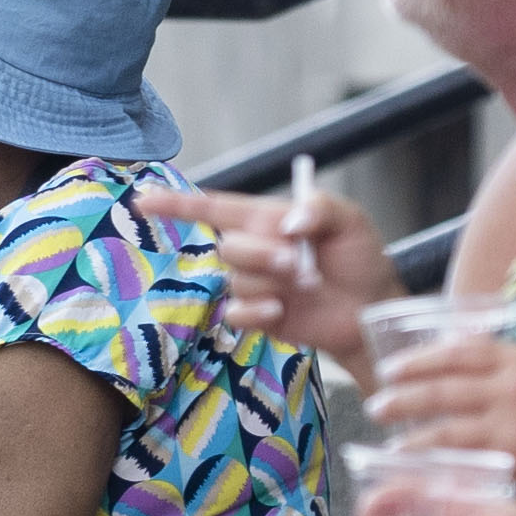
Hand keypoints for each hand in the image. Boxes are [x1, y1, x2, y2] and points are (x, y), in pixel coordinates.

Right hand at [146, 181, 397, 369]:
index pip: (214, 207)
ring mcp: (255, 284)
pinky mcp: (259, 316)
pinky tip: (281, 312)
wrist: (372, 308)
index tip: (143, 198)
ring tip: (307, 285)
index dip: (177, 204)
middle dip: (262, 254)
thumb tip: (288, 222)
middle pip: (228, 247)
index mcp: (267, 218)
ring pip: (236, 280)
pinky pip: (237, 313)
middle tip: (300, 262)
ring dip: (270, 283)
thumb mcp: (350, 220)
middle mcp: (254, 249)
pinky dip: (257, 311)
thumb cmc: (360, 258)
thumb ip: (319, 209)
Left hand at [370, 335, 515, 481]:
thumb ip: (502, 372)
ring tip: (380, 420)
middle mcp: (515, 377)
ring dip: (405, 412)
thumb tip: (453, 358)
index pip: (461, 349)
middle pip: (445, 377)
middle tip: (377, 399)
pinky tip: (403, 453)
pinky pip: (454, 442)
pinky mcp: (509, 445)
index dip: (422, 358)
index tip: (394, 368)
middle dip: (404, 386)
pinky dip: (423, 446)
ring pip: (444, 407)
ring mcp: (512, 410)